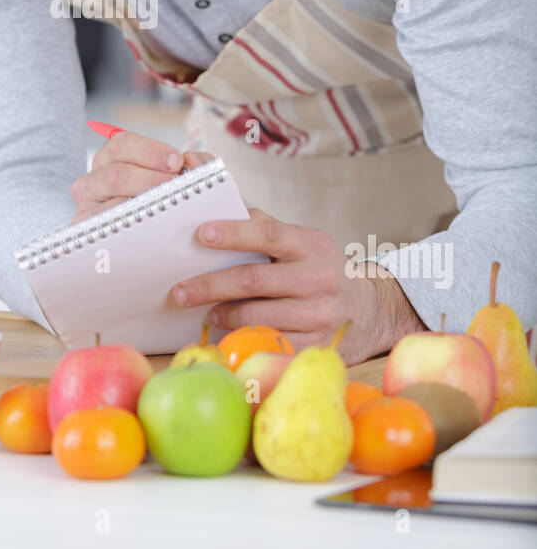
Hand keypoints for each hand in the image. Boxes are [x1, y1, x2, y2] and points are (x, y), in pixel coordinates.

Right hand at [70, 132, 214, 224]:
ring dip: (143, 204)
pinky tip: (153, 226)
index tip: (176, 161)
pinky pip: (109, 228)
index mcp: (108, 160)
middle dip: (150, 179)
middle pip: (115, 174)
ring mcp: (86, 210)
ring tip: (168, 207)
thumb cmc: (164, 204)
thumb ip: (192, 164)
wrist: (155, 245)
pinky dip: (132, 225)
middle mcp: (91, 182)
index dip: (150, 151)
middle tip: (175, 187)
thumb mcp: (178, 179)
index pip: (121, 145)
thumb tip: (192, 159)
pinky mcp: (88, 236)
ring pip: (112, 204)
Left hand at [171, 209, 425, 363]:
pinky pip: (268, 346)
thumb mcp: (301, 243)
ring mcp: (320, 316)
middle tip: (178, 291)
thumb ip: (263, 226)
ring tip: (206, 312)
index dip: (233, 233)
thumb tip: (218, 201)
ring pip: (256, 317)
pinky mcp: (315, 347)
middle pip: (253, 280)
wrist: (369, 310)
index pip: (267, 233)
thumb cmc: (318, 270)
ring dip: (223, 315)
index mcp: (312, 244)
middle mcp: (320, 279)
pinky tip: (227, 336)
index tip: (201, 234)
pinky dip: (241, 341)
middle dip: (209, 285)